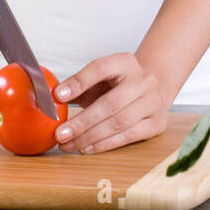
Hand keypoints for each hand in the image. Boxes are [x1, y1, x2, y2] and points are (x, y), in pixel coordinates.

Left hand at [53, 53, 172, 153]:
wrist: (156, 86)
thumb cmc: (120, 83)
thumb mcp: (102, 77)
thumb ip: (80, 85)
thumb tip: (52, 98)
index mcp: (125, 62)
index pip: (101, 68)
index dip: (79, 82)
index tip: (58, 95)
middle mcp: (143, 81)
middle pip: (111, 103)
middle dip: (83, 121)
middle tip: (61, 133)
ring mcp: (153, 103)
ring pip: (120, 123)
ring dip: (90, 137)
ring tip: (69, 144)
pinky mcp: (157, 123)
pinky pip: (129, 137)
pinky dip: (105, 144)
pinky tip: (87, 147)